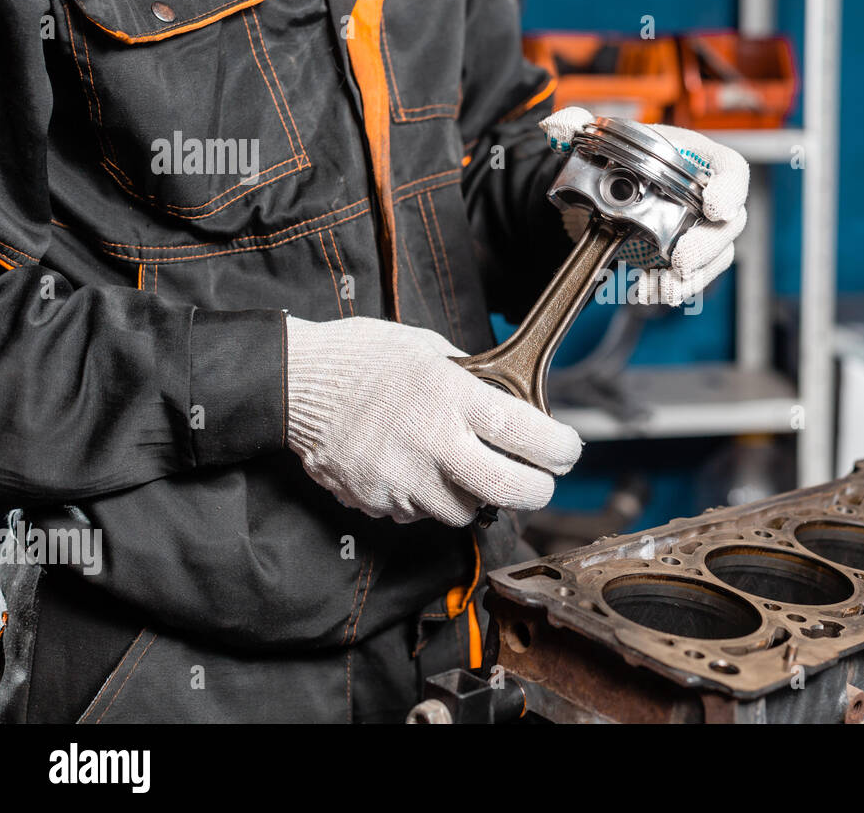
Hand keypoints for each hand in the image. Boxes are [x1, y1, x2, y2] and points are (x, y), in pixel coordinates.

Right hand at [284, 316, 581, 524]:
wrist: (295, 382)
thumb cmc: (361, 357)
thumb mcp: (429, 349)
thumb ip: (471, 380)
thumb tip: (508, 403)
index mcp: (451, 397)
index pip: (526, 433)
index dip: (559, 449)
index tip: (568, 450)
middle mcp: (432, 442)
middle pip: (508, 489)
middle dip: (536, 490)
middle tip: (540, 481)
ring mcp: (402, 478)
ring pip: (464, 511)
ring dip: (475, 495)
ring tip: (464, 469)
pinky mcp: (377, 500)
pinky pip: (419, 514)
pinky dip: (428, 499)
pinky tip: (418, 470)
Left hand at [540, 106, 748, 306]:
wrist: (607, 191)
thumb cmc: (622, 159)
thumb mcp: (601, 140)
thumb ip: (578, 128)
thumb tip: (557, 128)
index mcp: (698, 160)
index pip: (732, 171)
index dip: (731, 188)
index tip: (716, 207)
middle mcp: (707, 197)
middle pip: (729, 224)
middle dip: (708, 247)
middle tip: (680, 259)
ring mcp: (700, 231)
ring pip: (715, 259)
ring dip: (691, 279)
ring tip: (660, 287)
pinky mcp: (684, 259)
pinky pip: (690, 280)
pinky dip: (669, 289)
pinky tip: (645, 291)